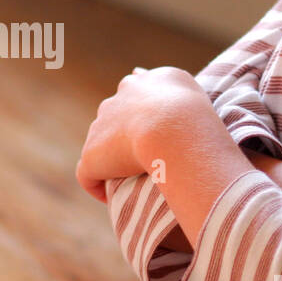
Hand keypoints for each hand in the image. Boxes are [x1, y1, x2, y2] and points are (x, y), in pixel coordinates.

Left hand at [76, 67, 211, 201]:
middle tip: (144, 159)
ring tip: (131, 180)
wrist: (172, 128)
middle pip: (114, 115)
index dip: (138, 111)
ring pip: (101, 144)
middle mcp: (118, 98)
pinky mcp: (92, 155)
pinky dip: (96, 185)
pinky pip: (88, 174)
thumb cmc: (192, 117)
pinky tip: (109, 197)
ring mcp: (102, 126)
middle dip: (123, 134)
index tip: (148, 127)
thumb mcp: (193, 94)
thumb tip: (164, 104)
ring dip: (112, 160)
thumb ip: (179, 96)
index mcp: (142, 83)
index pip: (133, 90)